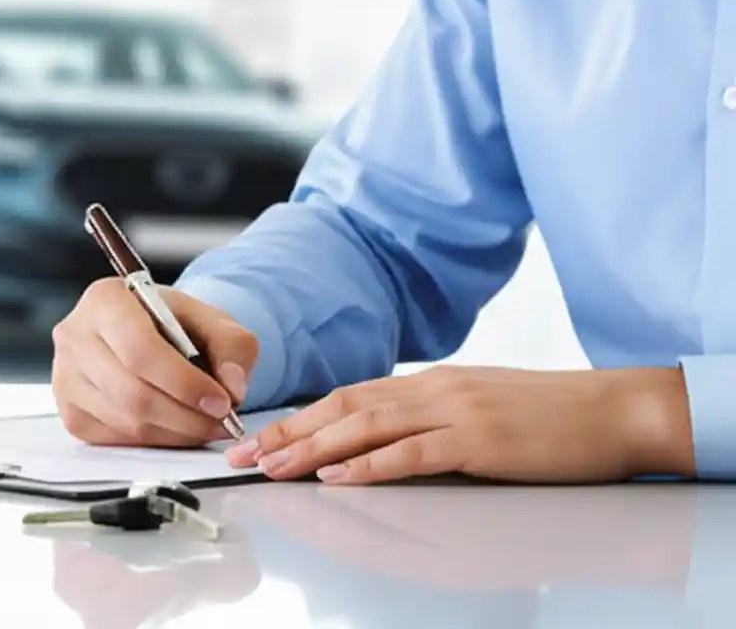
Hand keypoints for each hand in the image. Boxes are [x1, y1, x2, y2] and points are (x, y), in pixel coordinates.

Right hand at [51, 278, 257, 446]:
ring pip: (126, 421)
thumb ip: (232, 345)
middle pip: (132, 392)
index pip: (139, 350)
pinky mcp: (71, 412)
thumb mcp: (211, 319)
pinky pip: (118, 438)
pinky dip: (157, 440)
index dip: (184, 383)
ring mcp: (65, 378)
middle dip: (186, 416)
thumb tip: (232, 386)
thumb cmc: (172, 323)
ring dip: (176, 432)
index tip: (221, 402)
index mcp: (105, 300)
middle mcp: (75, 336)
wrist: (145, 332)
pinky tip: (178, 429)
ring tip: (208, 425)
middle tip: (222, 422)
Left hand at [226, 366, 694, 483]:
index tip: (257, 439)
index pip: (347, 396)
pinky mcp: (480, 440)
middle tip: (243, 455)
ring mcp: (456, 411)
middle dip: (287, 434)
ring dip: (313, 449)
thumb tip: (377, 438)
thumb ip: (427, 417)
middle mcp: (433, 390)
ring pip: (367, 427)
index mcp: (429, 382)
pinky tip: (340, 475)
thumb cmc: (547, 415)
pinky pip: (414, 452)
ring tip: (273, 467)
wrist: (613, 410)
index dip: (297, 418)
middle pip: (344, 408)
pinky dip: (370, 464)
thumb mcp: (475, 405)